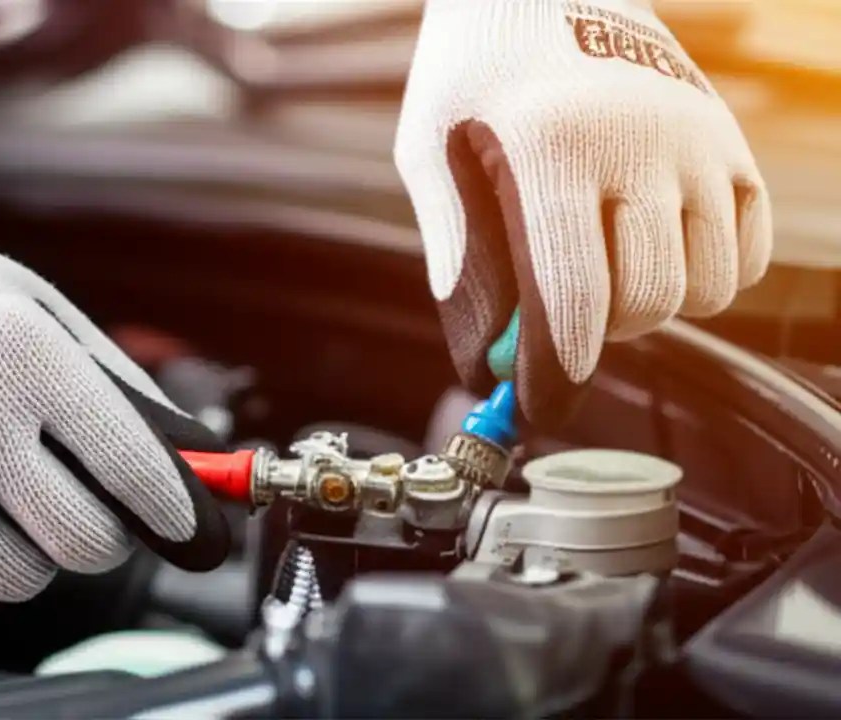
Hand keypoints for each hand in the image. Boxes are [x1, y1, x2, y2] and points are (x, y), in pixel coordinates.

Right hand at [0, 161, 228, 619]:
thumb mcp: (31, 306)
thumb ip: (113, 382)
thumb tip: (191, 462)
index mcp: (17, 355)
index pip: (130, 467)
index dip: (177, 511)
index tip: (193, 530)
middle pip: (85, 543)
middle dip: (104, 534)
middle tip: (87, 506)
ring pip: (22, 579)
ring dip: (31, 550)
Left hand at [395, 0, 771, 426]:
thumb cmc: (476, 71)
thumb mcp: (430, 148)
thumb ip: (457, 254)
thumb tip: (483, 363)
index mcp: (554, 146)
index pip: (572, 296)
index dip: (554, 374)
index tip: (534, 410)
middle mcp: (643, 144)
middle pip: (644, 304)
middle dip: (592, 337)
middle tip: (552, 316)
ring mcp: (700, 141)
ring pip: (706, 289)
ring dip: (650, 310)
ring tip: (599, 274)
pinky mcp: (733, 144)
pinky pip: (749, 256)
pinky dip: (705, 278)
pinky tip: (650, 254)